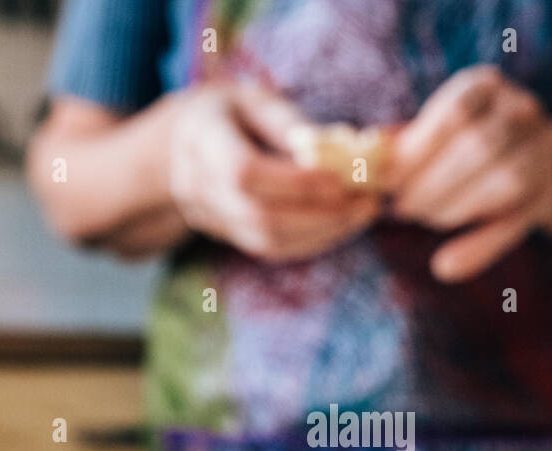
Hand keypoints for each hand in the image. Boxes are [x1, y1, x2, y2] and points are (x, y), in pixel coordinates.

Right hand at [169, 83, 380, 261]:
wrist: (181, 145)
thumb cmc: (229, 113)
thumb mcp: (254, 100)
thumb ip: (287, 125)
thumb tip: (335, 154)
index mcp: (201, 138)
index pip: (245, 173)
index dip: (296, 182)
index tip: (342, 178)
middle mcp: (197, 184)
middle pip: (261, 216)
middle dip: (322, 213)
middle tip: (369, 201)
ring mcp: (209, 217)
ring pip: (269, 241)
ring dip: (325, 232)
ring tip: (364, 212)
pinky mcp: (228, 236)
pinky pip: (272, 249)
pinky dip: (312, 241)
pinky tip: (342, 224)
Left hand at [389, 66, 551, 281]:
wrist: (534, 156)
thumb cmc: (466, 141)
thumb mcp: (436, 131)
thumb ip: (406, 141)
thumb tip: (369, 149)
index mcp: (487, 86)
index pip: (454, 113)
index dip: (417, 149)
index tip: (387, 180)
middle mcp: (522, 111)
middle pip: (478, 147)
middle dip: (431, 184)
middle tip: (400, 208)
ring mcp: (542, 152)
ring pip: (503, 180)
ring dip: (452, 208)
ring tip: (424, 217)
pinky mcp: (547, 195)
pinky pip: (513, 225)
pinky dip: (477, 250)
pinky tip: (445, 266)